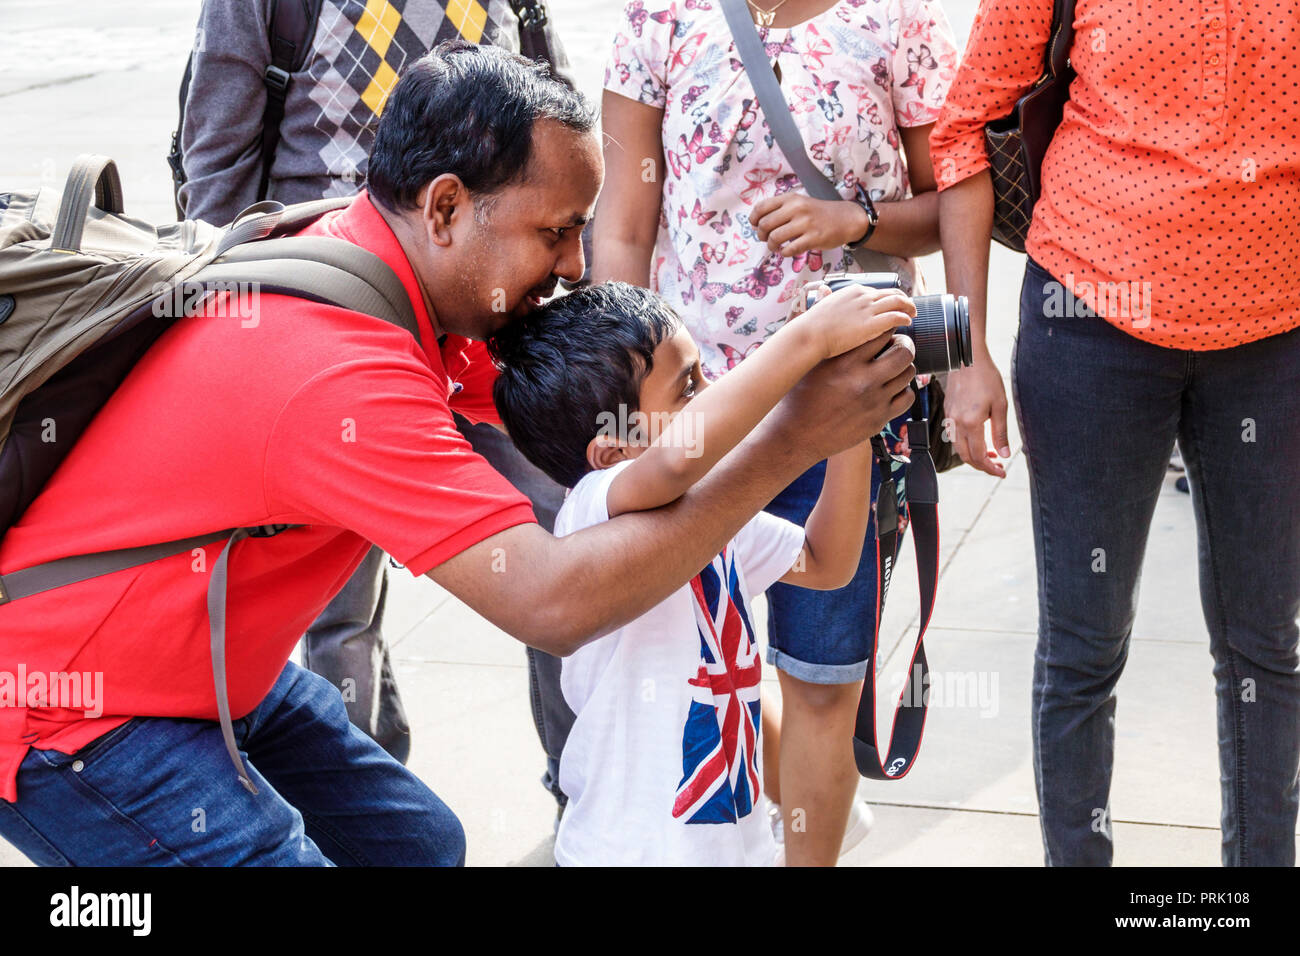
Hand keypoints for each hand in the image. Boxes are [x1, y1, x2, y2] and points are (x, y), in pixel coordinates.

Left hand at [750, 194, 867, 256]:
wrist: (845, 218)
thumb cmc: (818, 213)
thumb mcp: (799, 203)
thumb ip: (780, 210)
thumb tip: (756, 224)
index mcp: (790, 198)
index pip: (761, 207)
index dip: (753, 219)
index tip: (755, 226)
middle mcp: (797, 208)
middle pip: (765, 224)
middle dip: (761, 235)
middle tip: (765, 238)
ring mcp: (805, 223)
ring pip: (775, 238)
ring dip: (771, 245)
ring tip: (775, 246)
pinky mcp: (814, 238)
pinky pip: (790, 249)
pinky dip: (785, 253)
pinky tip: (787, 251)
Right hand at [772, 332, 916, 463]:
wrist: (795, 436)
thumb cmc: (798, 397)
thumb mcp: (810, 364)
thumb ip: (829, 340)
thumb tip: (835, 307)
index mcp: (845, 361)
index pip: (881, 332)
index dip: (886, 327)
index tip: (883, 330)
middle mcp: (863, 380)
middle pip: (904, 351)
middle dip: (903, 344)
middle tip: (897, 345)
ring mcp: (874, 401)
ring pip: (908, 373)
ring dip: (903, 366)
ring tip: (893, 366)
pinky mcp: (879, 419)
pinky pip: (907, 397)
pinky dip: (903, 390)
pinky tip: (892, 388)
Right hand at [791, 282, 914, 359]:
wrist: (810, 334)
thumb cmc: (812, 324)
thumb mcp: (819, 304)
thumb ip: (825, 297)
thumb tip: (822, 291)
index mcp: (853, 291)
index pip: (877, 291)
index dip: (887, 298)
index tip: (891, 305)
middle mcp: (864, 296)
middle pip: (892, 293)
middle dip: (903, 300)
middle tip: (909, 308)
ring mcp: (869, 309)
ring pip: (898, 302)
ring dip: (908, 307)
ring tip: (913, 314)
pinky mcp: (872, 324)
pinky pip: (896, 316)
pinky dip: (904, 318)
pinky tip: (908, 323)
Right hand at [944, 354, 1010, 477]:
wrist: (967, 359)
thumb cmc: (986, 377)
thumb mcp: (1000, 406)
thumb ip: (1000, 433)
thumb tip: (1004, 453)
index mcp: (971, 423)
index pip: (979, 456)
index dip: (990, 468)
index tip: (1001, 472)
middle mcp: (956, 423)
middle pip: (966, 456)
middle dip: (982, 466)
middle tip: (997, 467)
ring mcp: (950, 418)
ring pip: (958, 448)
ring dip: (974, 456)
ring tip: (991, 455)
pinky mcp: (948, 412)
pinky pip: (954, 436)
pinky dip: (966, 444)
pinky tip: (979, 440)